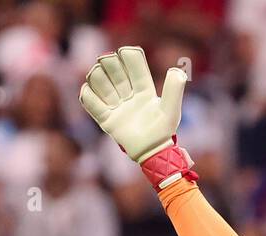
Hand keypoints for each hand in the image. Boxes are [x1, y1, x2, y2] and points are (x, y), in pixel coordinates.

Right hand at [80, 47, 196, 190]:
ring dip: (98, 78)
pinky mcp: (106, 119)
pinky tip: (88, 91)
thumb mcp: (171, 110)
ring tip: (104, 87)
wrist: (152, 154)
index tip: (123, 52)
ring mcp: (116, 106)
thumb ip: (174, 90)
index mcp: (144, 89)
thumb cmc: (163, 132)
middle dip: (110, 64)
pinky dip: (87, 95)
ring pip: (100, 82)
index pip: (134, 64)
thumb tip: (177, 70)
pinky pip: (90, 103)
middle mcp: (128, 94)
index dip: (128, 55)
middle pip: (114, 69)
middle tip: (110, 66)